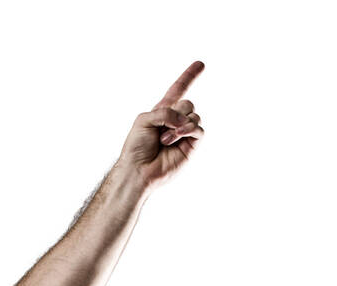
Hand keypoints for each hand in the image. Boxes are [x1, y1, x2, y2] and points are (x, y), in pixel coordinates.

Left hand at [117, 61, 205, 193]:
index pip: (178, 90)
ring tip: (164, 139)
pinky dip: (187, 130)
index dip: (188, 77)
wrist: (138, 170)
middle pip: (188, 103)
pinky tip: (174, 138)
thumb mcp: (143, 120)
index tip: (200, 64)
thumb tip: (184, 120)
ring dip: (178, 125)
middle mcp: (175, 121)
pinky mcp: (191, 145)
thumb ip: (164, 111)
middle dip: (175, 113)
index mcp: (162, 112)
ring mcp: (184, 133)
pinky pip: (198, 129)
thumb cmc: (136, 147)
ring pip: (194, 115)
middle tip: (161, 130)